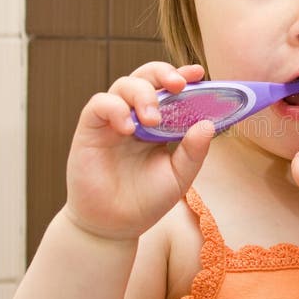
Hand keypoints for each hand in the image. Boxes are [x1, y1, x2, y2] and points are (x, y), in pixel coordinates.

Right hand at [64, 62, 214, 239]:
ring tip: (153, 120)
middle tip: (178, 85)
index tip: (198, 73)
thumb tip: (208, 125)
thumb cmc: (147, 199)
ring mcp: (113, 120)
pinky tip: (128, 128)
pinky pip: (99, 104)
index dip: (182, 75)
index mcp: (160, 122)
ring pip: (124, 84)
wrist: (115, 226)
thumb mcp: (179, 176)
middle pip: (146, 76)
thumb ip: (193, 151)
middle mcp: (136, 114)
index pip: (170, 89)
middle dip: (163, 73)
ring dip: (143, 95)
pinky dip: (115, 109)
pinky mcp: (90, 128)